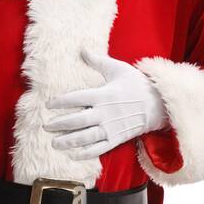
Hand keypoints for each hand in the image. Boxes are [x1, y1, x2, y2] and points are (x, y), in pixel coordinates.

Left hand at [44, 51, 169, 159]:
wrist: (158, 103)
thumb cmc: (137, 84)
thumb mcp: (118, 69)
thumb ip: (98, 61)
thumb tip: (82, 49)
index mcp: (103, 94)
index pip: (76, 98)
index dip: (60, 102)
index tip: (48, 105)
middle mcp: (105, 113)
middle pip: (77, 120)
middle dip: (59, 124)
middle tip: (46, 126)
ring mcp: (111, 128)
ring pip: (85, 137)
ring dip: (68, 141)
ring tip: (54, 143)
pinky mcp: (117, 138)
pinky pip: (98, 149)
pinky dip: (85, 153)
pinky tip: (73, 154)